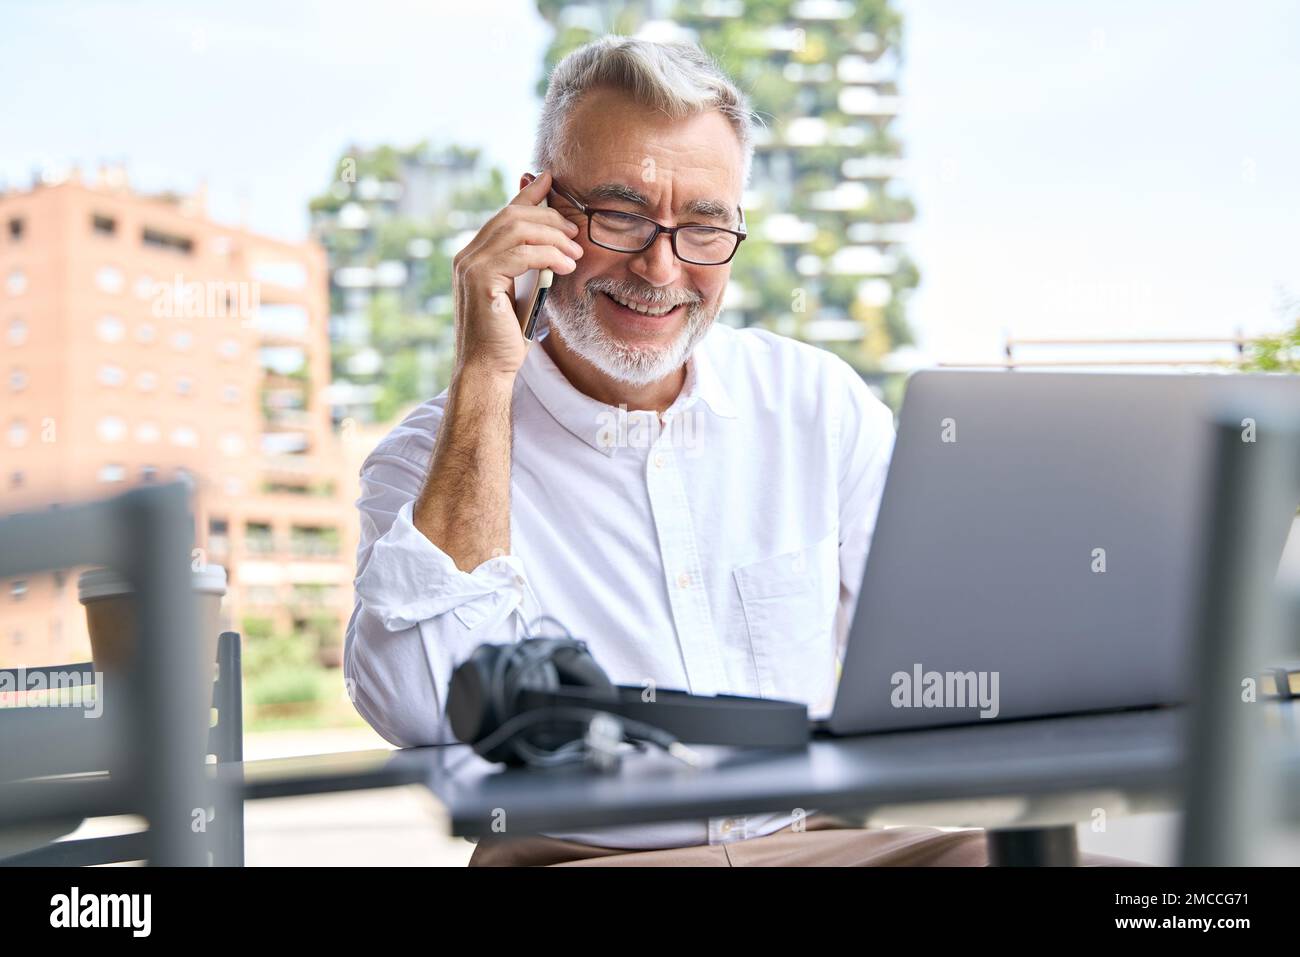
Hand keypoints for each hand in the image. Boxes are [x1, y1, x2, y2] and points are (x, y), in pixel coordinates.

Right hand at [450, 171, 582, 381]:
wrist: (488, 368)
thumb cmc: (508, 336)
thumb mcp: (524, 291)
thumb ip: (531, 266)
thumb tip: (556, 243)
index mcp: (476, 255)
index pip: (505, 213)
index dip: (528, 194)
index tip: (551, 179)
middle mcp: (468, 255)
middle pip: (512, 216)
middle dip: (549, 219)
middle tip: (576, 234)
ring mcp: (470, 266)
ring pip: (517, 230)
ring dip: (553, 238)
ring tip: (576, 253)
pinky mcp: (480, 280)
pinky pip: (519, 253)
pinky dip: (548, 255)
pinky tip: (566, 266)